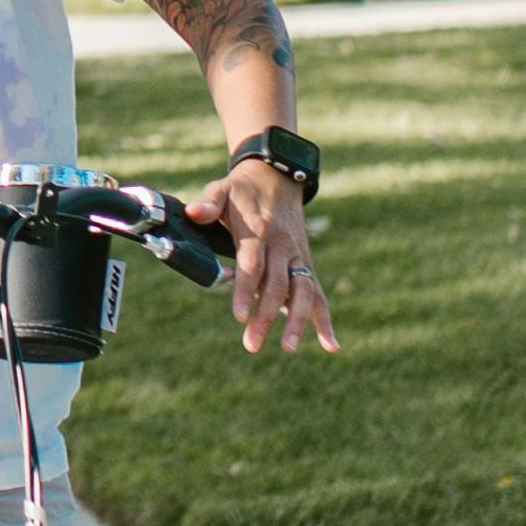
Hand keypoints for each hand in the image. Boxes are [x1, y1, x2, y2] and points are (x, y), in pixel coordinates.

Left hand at [196, 154, 334, 357]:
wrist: (278, 178)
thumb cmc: (243, 190)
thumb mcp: (222, 188)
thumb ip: (209, 202)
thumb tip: (195, 213)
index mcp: (258, 232)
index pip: (253, 264)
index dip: (246, 290)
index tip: (239, 316)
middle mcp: (282, 247)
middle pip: (277, 285)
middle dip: (266, 316)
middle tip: (251, 344)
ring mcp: (297, 257)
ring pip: (303, 292)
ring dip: (297, 321)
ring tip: (287, 348)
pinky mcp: (306, 265)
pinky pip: (318, 294)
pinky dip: (325, 319)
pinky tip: (330, 345)